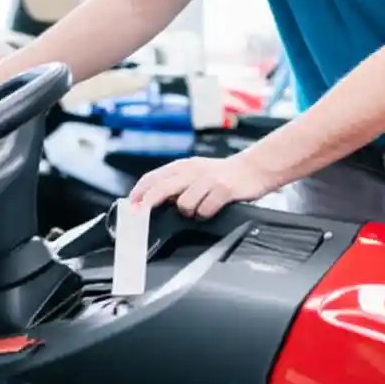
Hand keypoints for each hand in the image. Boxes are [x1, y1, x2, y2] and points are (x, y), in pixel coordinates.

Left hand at [127, 155, 272, 218]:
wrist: (253, 168)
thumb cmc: (222, 175)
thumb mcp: (194, 174)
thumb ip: (175, 184)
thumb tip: (152, 200)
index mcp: (182, 167)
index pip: (153, 178)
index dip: (139, 193)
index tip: (131, 208)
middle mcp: (192, 171)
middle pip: (162, 188)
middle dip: (148, 203)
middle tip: (140, 217)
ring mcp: (208, 180)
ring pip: (184, 203)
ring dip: (187, 212)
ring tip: (197, 211)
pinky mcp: (223, 189)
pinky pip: (205, 209)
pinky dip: (205, 214)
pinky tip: (210, 211)